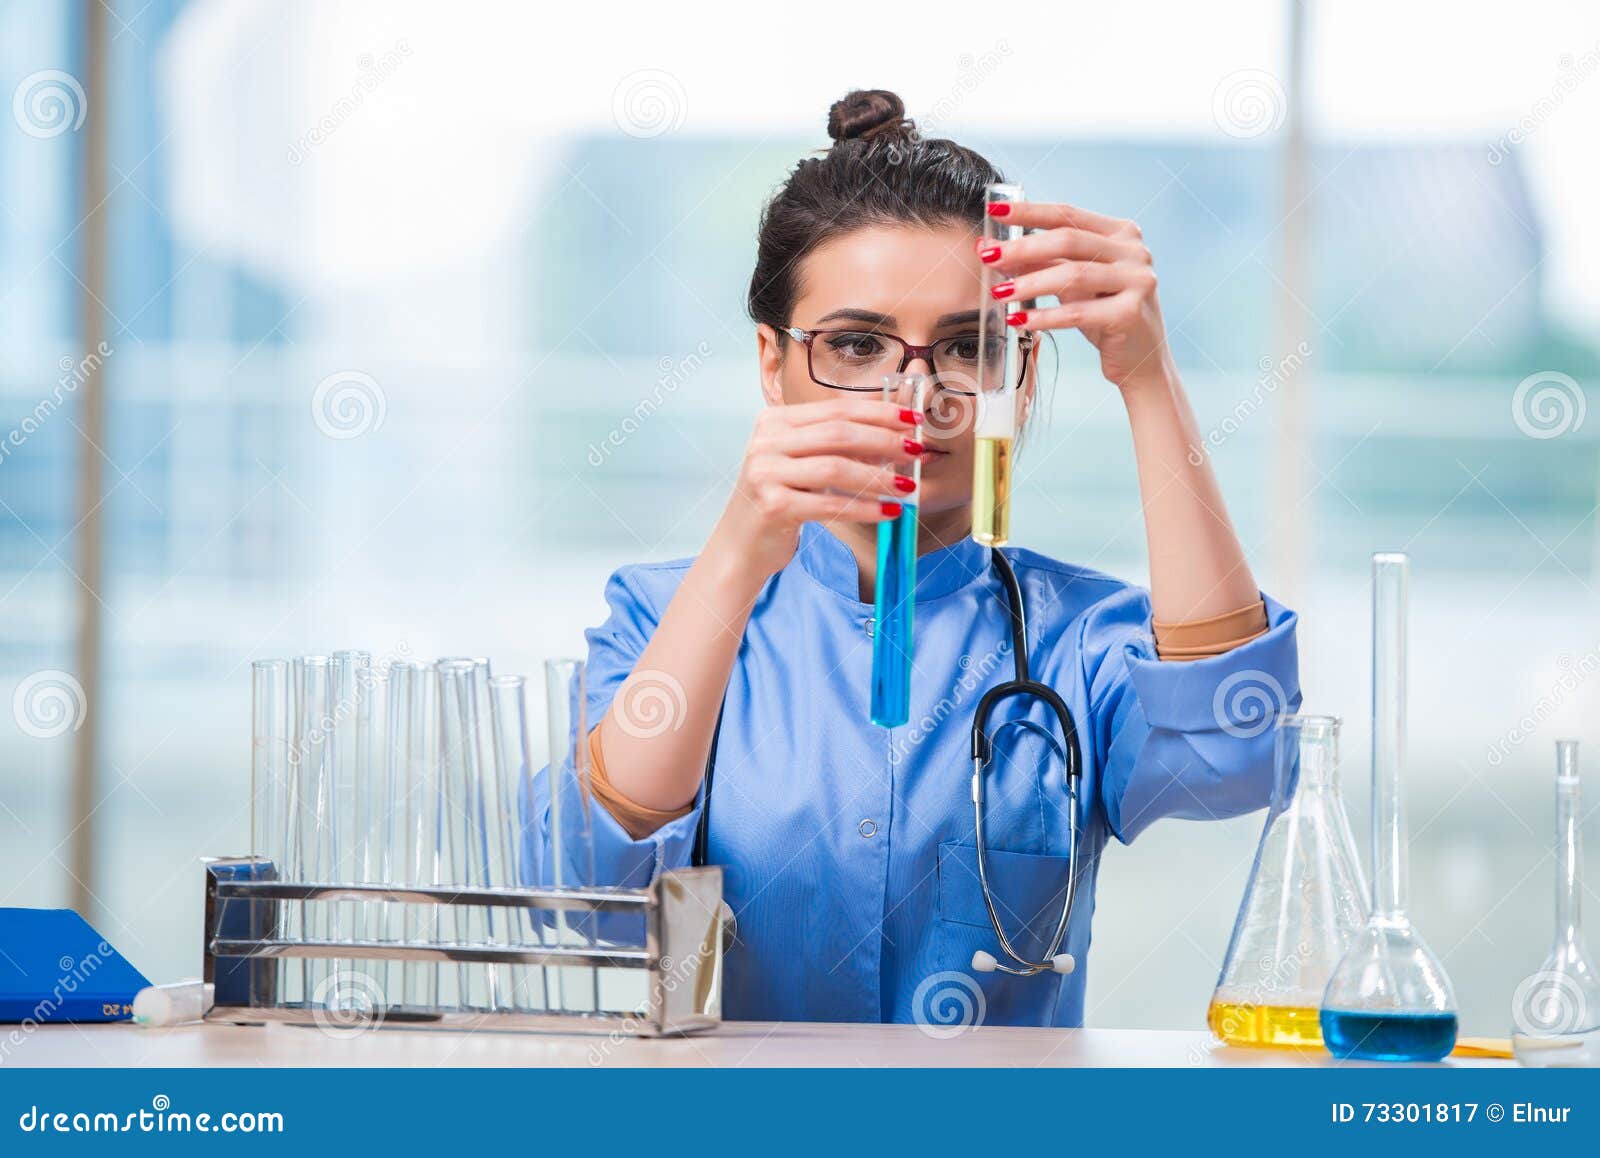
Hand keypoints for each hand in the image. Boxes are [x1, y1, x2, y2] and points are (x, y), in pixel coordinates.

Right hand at [709, 397, 922, 580]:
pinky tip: (889, 512)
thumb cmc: (778, 502)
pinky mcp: (772, 505)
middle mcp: (766, 442)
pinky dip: (865, 508)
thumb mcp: (800, 464)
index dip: (879, 413)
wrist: (740, 547)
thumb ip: (835, 446)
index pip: (836, 410)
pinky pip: (830, 504)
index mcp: (774, 421)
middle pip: (838, 433)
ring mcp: (765, 472)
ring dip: (879, 477)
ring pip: (836, 467)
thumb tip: (894, 437)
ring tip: (909, 487)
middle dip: (885, 440)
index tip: (912, 420)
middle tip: (918, 451)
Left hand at [980, 202, 1173, 392]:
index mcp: (1122, 233)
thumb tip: (993, 249)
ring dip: (1029, 283)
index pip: (1068, 214)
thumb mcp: (1074, 284)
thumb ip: (1043, 262)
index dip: (1029, 211)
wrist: (1142, 360)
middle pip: (1068, 240)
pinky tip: (1020, 321)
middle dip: (1023, 248)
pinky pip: (1078, 312)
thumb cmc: (1105, 316)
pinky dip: (1045, 316)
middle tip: (989, 256)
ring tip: (999, 292)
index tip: (994, 210)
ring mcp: (1137, 281)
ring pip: (1072, 275)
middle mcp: (1134, 251)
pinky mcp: (1131, 314)